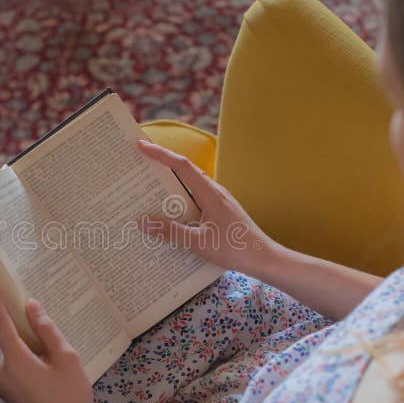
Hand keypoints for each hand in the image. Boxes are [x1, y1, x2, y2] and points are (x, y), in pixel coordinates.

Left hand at [0, 279, 98, 402]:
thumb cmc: (72, 395)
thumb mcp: (66, 356)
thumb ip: (46, 329)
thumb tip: (30, 305)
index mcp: (15, 359)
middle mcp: (2, 370)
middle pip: (5, 336)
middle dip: (15, 320)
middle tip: (29, 305)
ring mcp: (2, 383)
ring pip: (9, 350)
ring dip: (22, 340)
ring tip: (44, 336)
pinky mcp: (7, 392)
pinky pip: (11, 364)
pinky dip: (22, 354)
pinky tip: (42, 356)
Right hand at [137, 140, 281, 277]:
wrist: (263, 258)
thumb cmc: (234, 249)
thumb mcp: (198, 242)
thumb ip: (171, 231)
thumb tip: (143, 221)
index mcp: (209, 193)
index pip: (181, 166)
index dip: (161, 154)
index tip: (142, 145)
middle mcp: (214, 191)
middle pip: (184, 172)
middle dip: (162, 164)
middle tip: (140, 162)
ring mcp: (218, 201)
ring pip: (189, 186)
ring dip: (170, 184)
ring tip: (149, 187)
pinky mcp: (220, 211)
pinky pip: (195, 199)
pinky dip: (180, 200)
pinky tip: (171, 214)